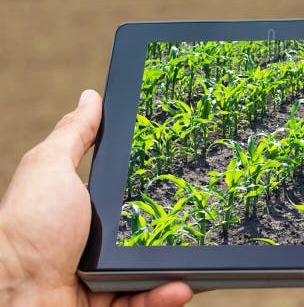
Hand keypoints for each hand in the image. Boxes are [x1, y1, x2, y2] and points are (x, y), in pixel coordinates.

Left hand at [0, 90, 192, 306]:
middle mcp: (93, 243)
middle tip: (206, 215)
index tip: (187, 168)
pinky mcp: (109, 305)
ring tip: (202, 256)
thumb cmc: (26, 225)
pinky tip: (182, 286)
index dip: (157, 181)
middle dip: (178, 226)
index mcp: (84, 208)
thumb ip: (75, 134)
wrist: (11, 294)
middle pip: (147, 231)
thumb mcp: (51, 168)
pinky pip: (146, 300)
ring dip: (179, 266)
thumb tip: (91, 96)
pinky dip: (166, 294)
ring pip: (153, 268)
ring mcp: (102, 276)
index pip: (130, 191)